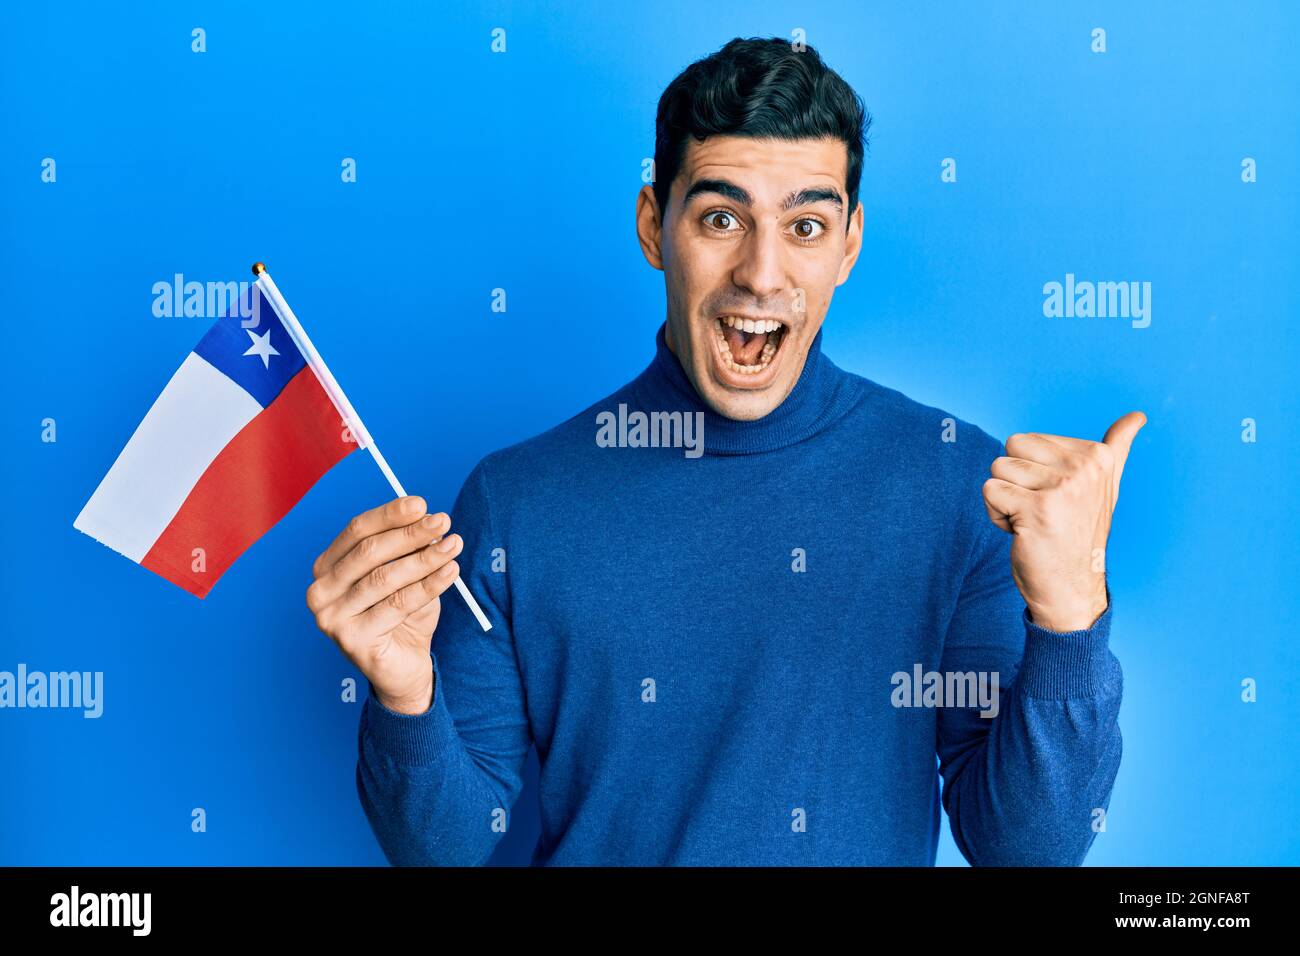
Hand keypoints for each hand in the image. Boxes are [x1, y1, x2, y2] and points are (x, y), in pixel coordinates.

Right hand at [306, 495, 463, 714]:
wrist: (403, 669)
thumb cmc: (402, 616)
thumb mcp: (406, 575)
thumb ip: (409, 550)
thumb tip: (429, 520)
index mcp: (327, 568)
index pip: (356, 531)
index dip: (390, 515)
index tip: (422, 504)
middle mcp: (320, 591)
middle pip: (369, 552)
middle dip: (410, 534)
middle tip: (443, 521)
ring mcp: (331, 618)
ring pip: (385, 578)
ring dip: (424, 558)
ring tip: (453, 545)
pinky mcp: (352, 640)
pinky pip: (397, 604)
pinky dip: (429, 585)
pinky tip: (450, 572)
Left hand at [982, 411, 1145, 631]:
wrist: (1071, 589)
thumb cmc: (1079, 534)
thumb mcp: (1104, 486)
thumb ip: (1116, 448)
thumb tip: (1138, 415)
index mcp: (1098, 456)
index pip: (1028, 440)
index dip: (1031, 471)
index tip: (1056, 498)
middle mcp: (1084, 468)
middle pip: (1010, 448)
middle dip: (1014, 480)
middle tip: (1039, 509)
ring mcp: (1063, 488)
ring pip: (998, 469)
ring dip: (1005, 499)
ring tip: (1032, 521)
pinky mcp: (1038, 509)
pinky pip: (990, 492)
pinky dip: (996, 515)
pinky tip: (1022, 532)